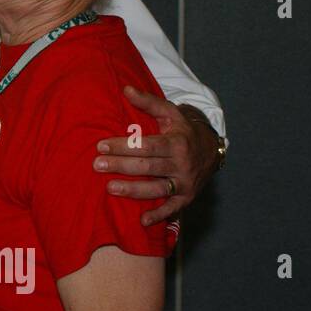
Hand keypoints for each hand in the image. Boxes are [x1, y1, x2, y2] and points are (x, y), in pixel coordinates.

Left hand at [94, 86, 218, 225]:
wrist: (212, 149)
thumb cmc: (183, 130)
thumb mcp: (170, 113)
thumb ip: (148, 102)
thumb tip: (125, 89)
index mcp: (176, 142)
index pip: (146, 145)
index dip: (123, 145)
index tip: (101, 145)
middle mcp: (182, 164)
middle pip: (148, 166)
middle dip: (121, 166)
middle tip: (97, 165)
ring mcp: (185, 183)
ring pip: (157, 188)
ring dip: (133, 190)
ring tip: (110, 188)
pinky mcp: (187, 198)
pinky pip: (173, 209)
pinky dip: (159, 216)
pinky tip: (141, 221)